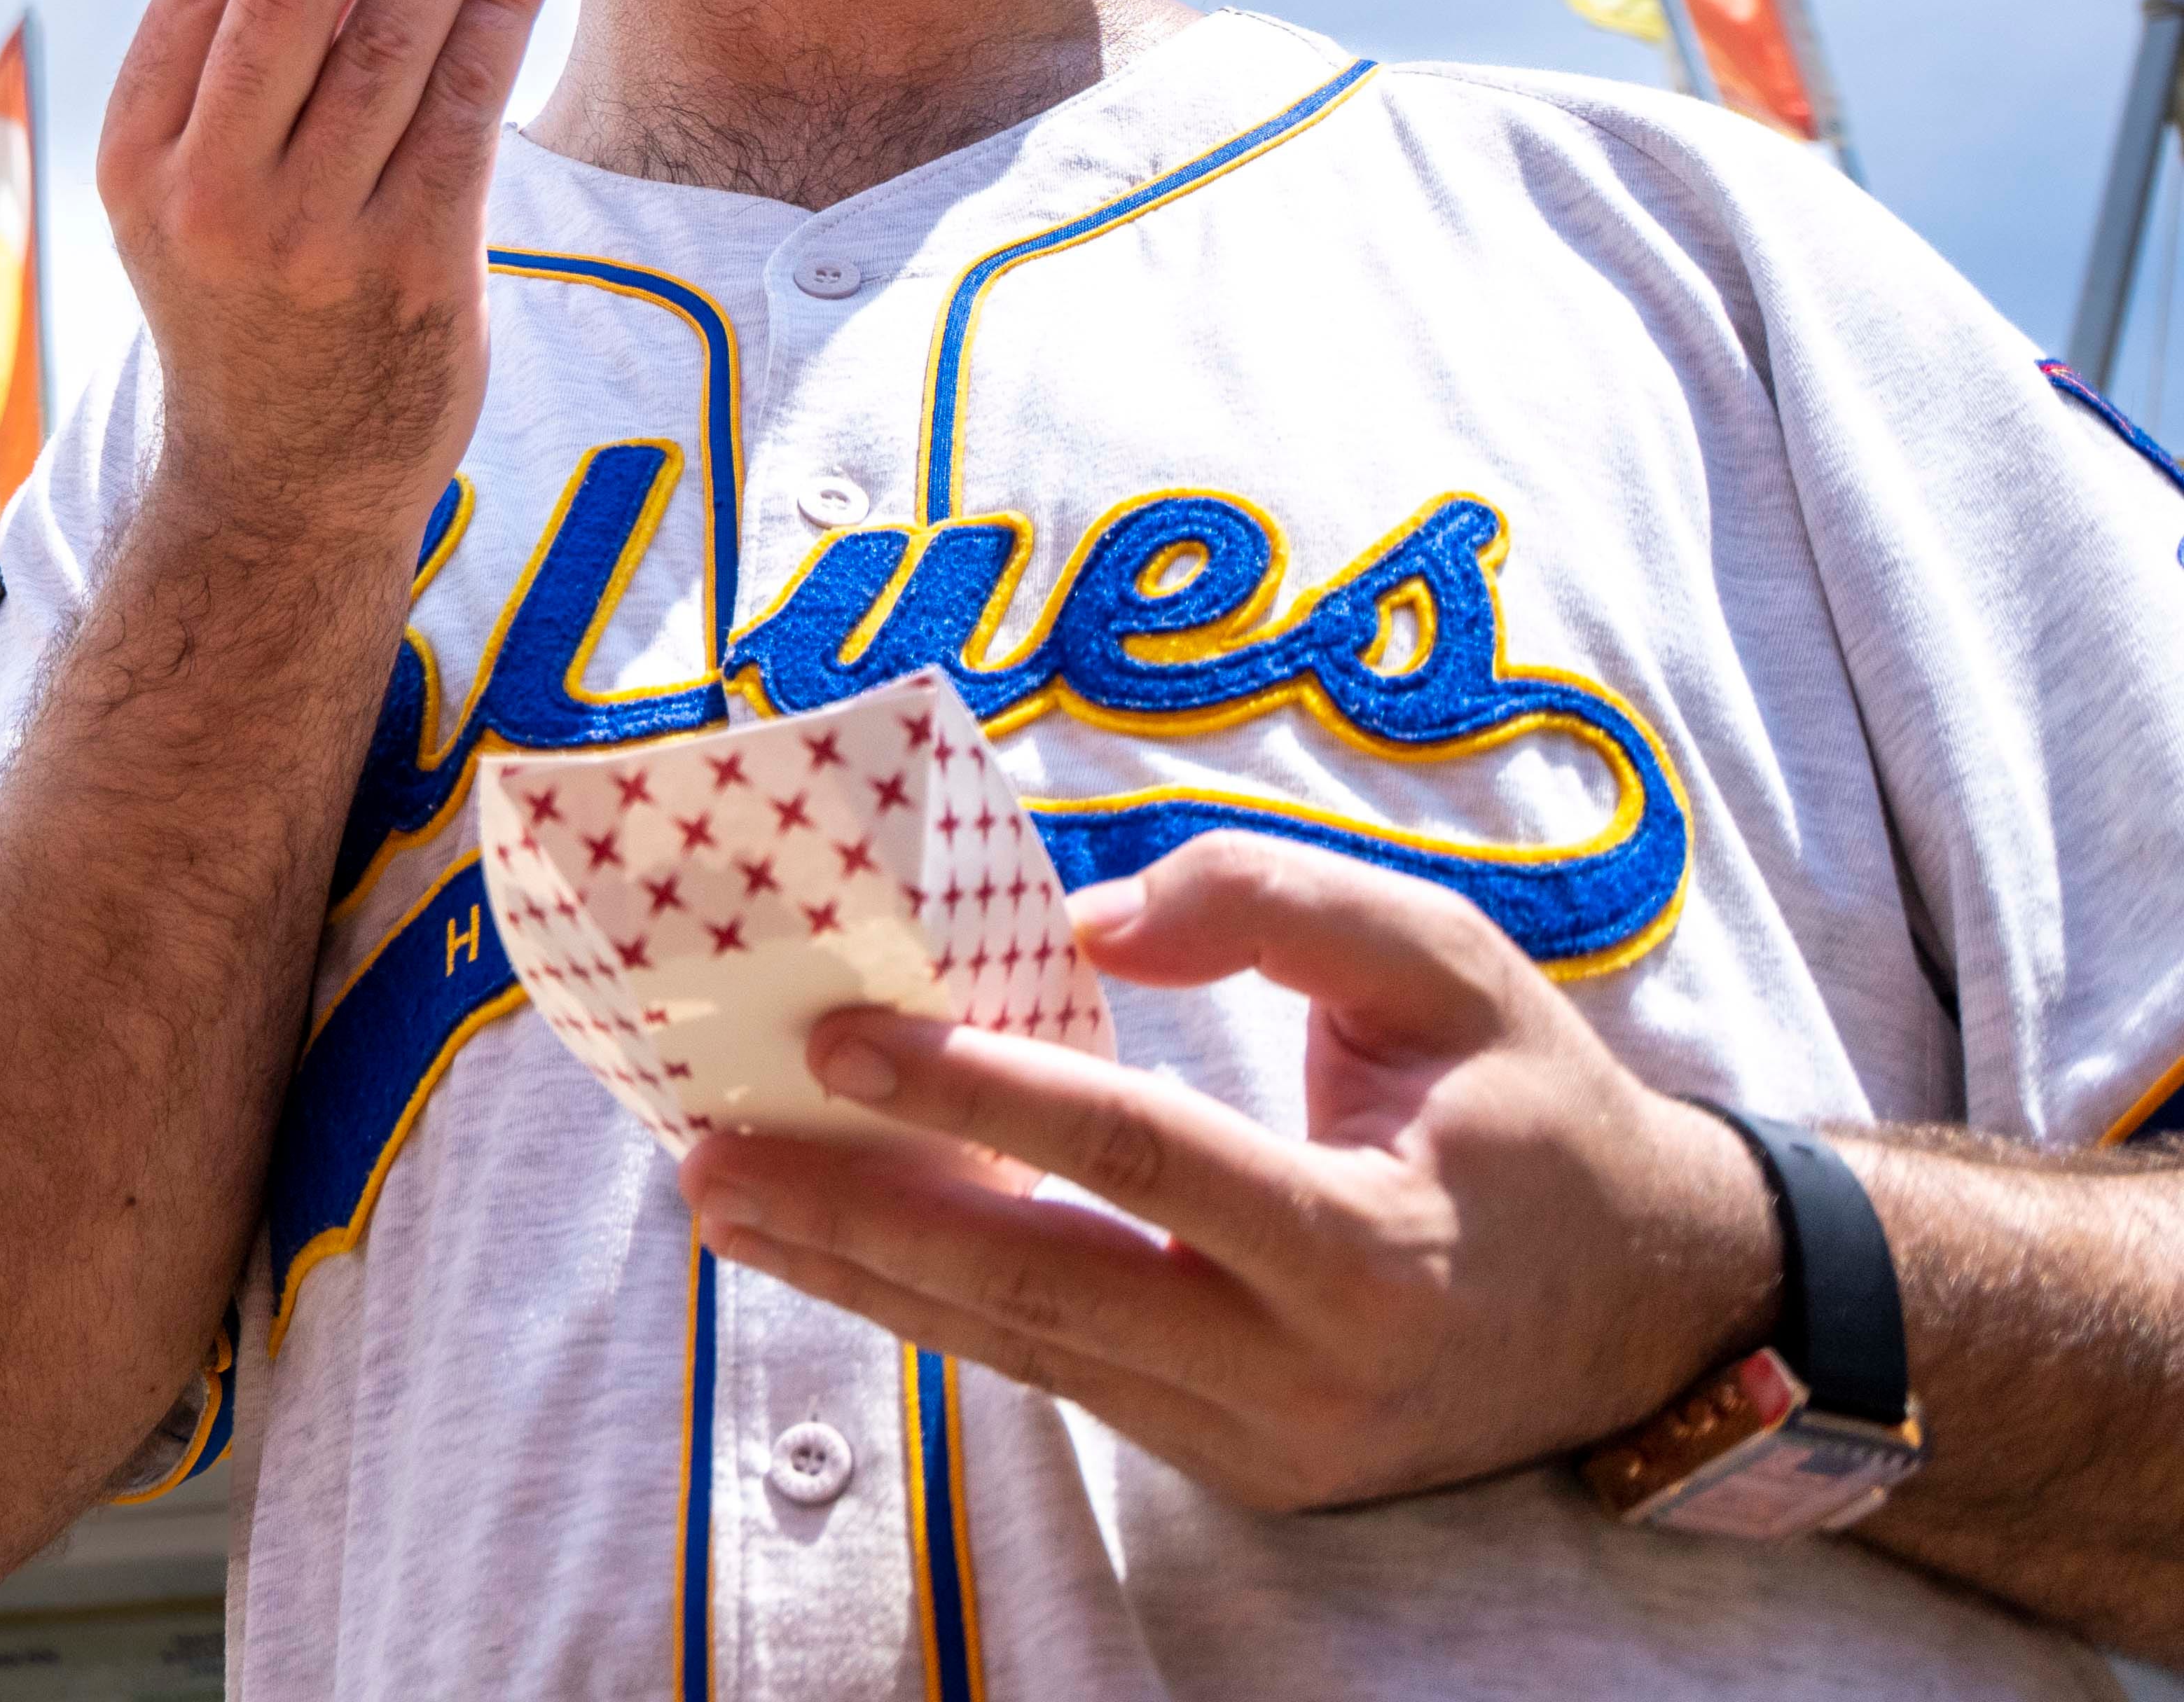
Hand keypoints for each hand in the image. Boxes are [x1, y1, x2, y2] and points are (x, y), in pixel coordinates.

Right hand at [94, 0, 553, 555]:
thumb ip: (233, 73)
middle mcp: (212, 195)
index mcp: (137, 160)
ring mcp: (311, 237)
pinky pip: (466, 105)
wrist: (284, 482)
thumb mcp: (190, 196)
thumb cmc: (250, 305)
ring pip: (390, 36)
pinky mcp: (412, 269)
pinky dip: (503, 8)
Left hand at [675, 831, 1779, 1511]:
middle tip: (710, 1151)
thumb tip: (1087, 920)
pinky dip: (940, 1299)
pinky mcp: (1235, 1462)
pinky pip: (1061, 1368)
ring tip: (725, 1197)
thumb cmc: (1534, 1110)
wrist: (1654, 1311)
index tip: (846, 1042)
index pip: (1143, 1163)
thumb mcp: (1446, 962)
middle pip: (1044, 1287)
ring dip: (864, 1270)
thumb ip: (1272, 901)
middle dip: (860, 1218)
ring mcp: (1267, 1439)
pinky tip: (839, 1236)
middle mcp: (1312, 1372)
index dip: (984, 1098)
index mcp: (1377, 1248)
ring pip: (1027, 1347)